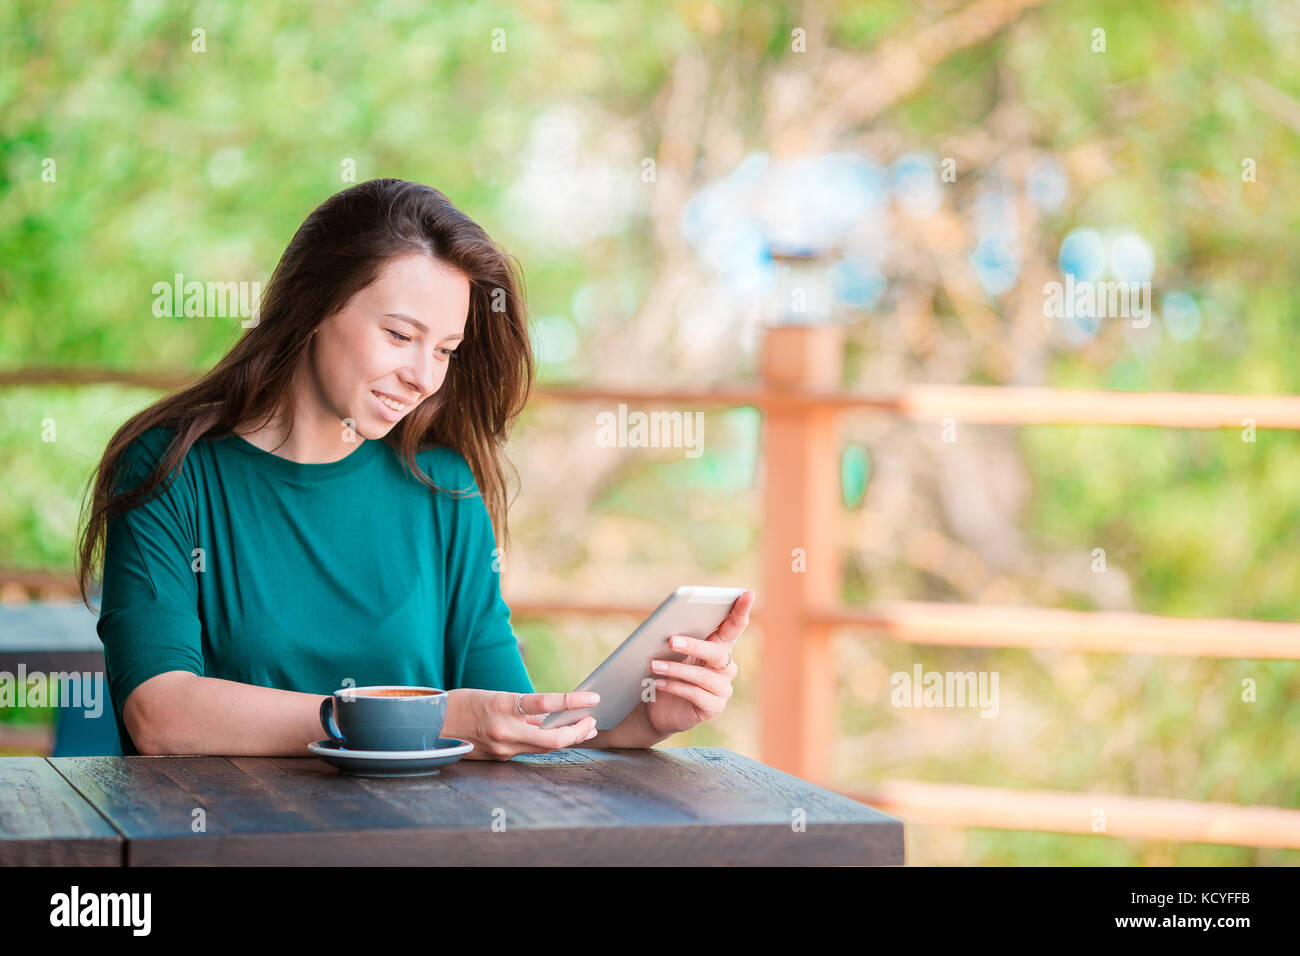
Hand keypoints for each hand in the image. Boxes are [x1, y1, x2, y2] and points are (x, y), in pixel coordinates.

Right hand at [443, 688, 601, 760]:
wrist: (430, 725)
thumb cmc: (463, 704)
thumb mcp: (495, 697)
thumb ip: (524, 708)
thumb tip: (554, 714)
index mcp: (503, 706)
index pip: (546, 704)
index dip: (573, 702)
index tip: (593, 698)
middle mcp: (504, 731)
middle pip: (552, 738)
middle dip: (578, 732)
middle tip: (593, 723)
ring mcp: (502, 748)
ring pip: (544, 747)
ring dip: (566, 738)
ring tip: (583, 729)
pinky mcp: (498, 758)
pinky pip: (528, 750)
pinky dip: (544, 742)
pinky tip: (556, 735)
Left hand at [644, 590, 752, 738]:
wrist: (656, 708)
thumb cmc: (666, 672)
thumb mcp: (671, 653)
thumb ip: (677, 639)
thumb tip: (670, 632)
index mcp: (719, 646)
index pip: (735, 626)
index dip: (742, 610)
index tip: (748, 593)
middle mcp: (726, 666)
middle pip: (717, 653)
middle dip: (694, 645)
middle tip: (670, 640)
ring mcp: (723, 688)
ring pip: (704, 676)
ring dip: (676, 670)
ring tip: (653, 665)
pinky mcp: (714, 707)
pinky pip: (696, 695)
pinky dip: (675, 687)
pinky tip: (659, 683)